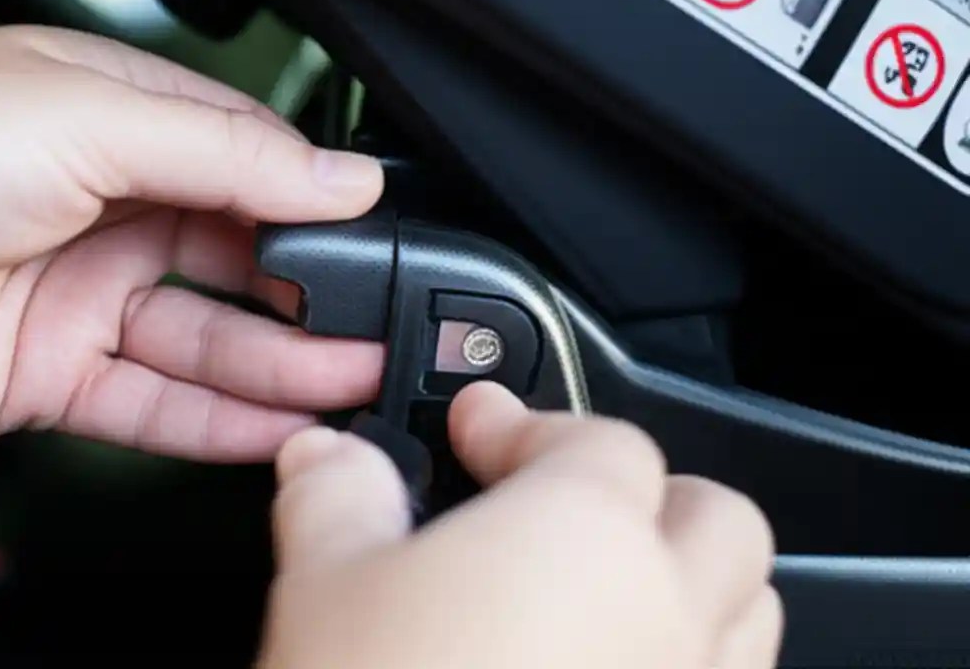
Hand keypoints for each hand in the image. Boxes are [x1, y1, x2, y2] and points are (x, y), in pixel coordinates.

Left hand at [0, 26, 384, 452]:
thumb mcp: (83, 117)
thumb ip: (224, 155)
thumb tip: (339, 176)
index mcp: (113, 119)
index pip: (245, 161)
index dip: (312, 202)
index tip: (375, 235)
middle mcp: (102, 206)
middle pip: (234, 257)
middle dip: (308, 294)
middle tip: (376, 326)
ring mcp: (78, 294)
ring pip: (204, 338)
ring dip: (279, 366)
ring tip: (350, 383)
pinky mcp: (51, 375)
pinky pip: (153, 405)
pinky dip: (217, 423)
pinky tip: (275, 428)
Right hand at [259, 382, 781, 668]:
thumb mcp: (325, 586)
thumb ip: (336, 495)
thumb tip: (328, 459)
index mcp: (585, 535)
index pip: (591, 438)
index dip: (525, 423)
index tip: (477, 430)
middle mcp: (665, 612)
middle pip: (710, 516)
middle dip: (642, 495)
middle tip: (560, 504)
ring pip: (742, 613)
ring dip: (685, 583)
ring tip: (601, 591)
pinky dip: (679, 668)